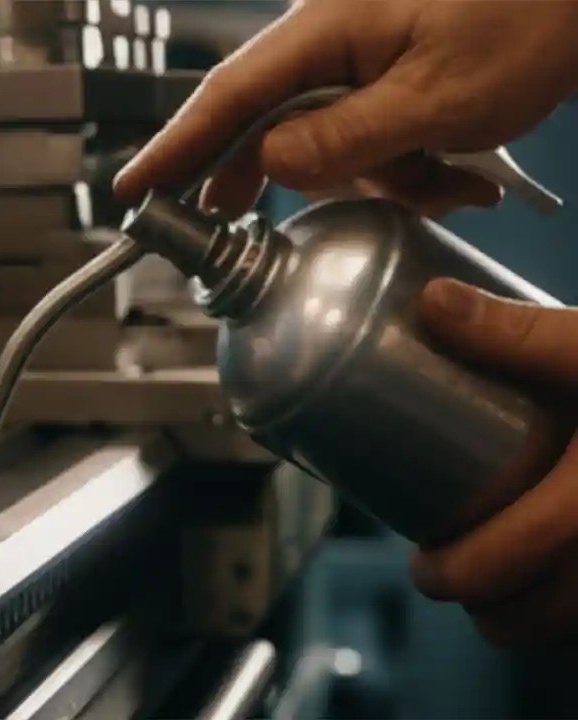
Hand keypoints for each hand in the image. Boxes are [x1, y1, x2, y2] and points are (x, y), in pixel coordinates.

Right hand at [113, 0, 577, 217]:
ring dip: (379, 179)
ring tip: (450, 181)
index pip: (226, 99)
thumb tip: (269, 165)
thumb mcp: (439, 97)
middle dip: (279, 178)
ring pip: (327, 142)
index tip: (131, 189)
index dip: (174, 149)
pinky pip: (370, 135)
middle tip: (238, 220)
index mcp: (325, 32)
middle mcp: (331, 42)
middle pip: (266, 126)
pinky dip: (409, 166)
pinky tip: (462, 174)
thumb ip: (344, 139)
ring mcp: (362, 58)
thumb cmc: (531, 12)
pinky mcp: (391, 74)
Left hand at [412, 278, 577, 648]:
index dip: (459, 574)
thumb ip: (522, 332)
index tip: (424, 568)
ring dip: (539, 625)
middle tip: (453, 581)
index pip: (515, 555)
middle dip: (492, 612)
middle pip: (545, 617)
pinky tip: (565, 600)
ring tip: (501, 595)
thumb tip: (431, 300)